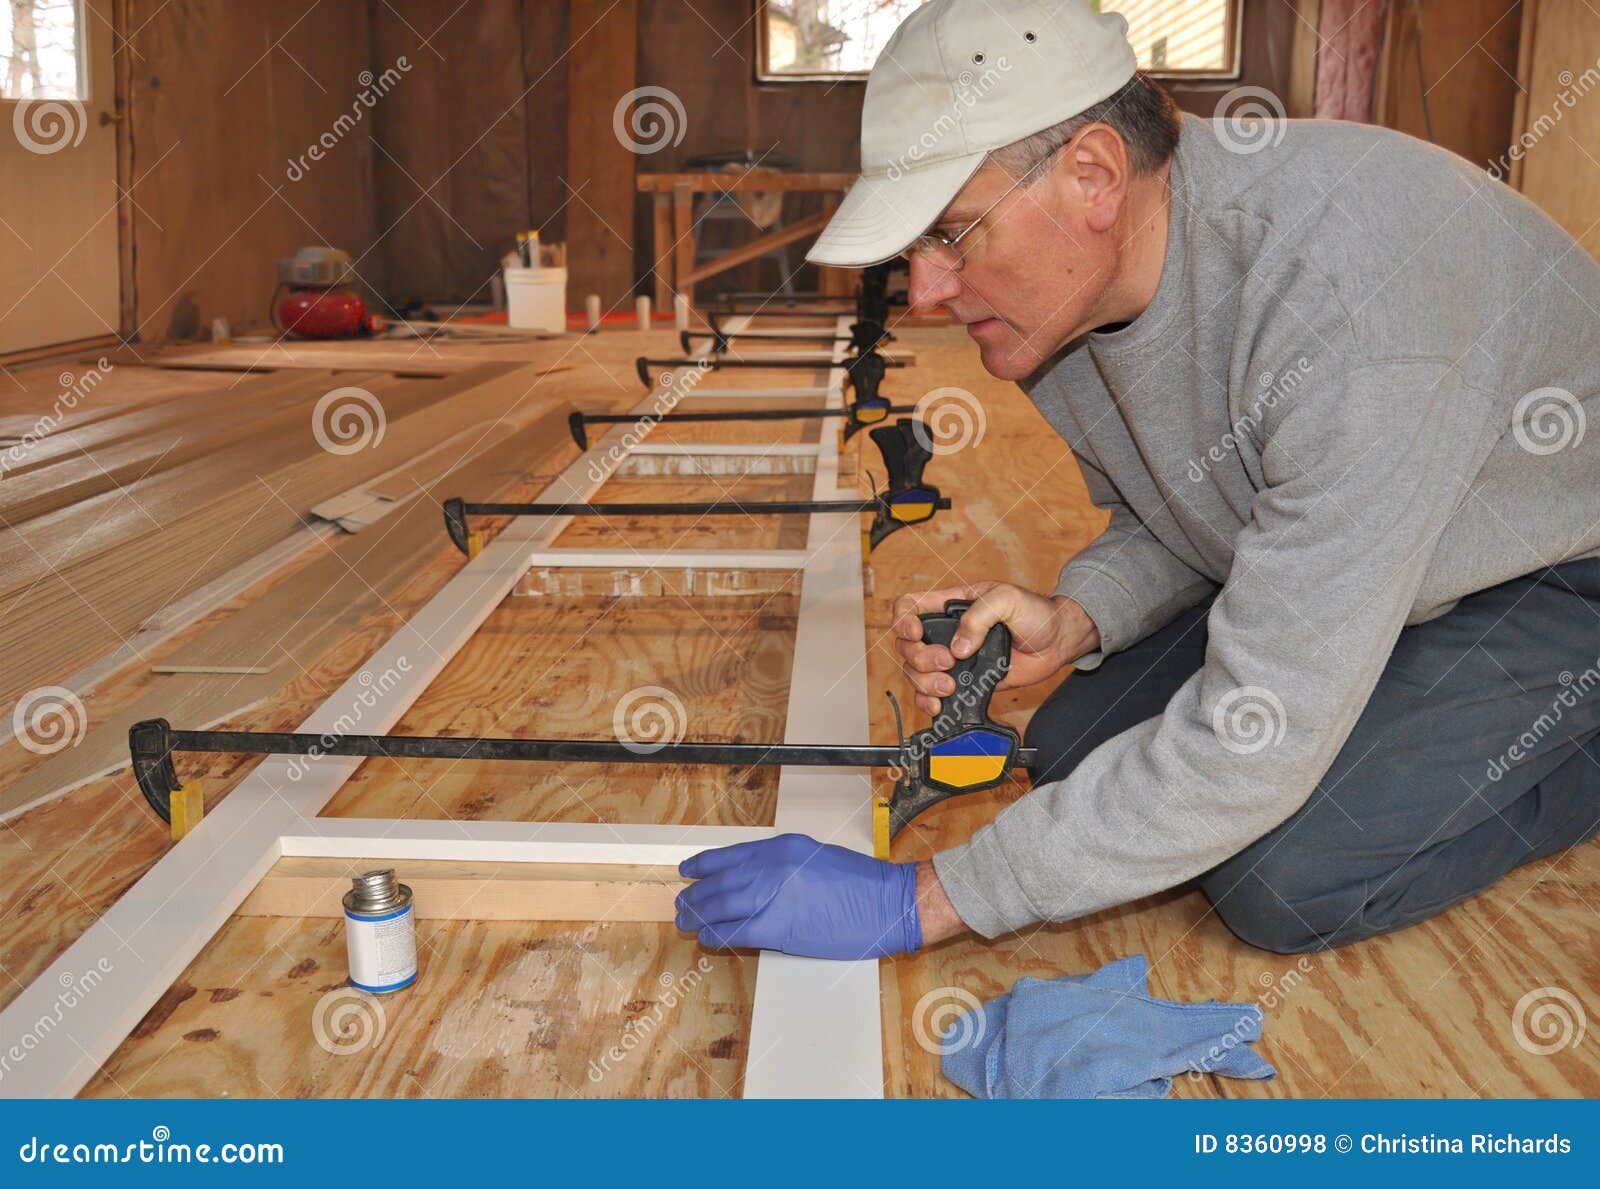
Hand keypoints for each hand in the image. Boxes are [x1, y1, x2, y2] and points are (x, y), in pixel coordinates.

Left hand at [675, 834, 920, 959]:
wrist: (888, 903)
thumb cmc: (861, 884)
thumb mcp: (815, 858)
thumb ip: (783, 867)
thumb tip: (754, 881)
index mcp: (783, 848)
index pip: (731, 855)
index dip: (704, 865)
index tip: (687, 871)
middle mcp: (773, 866)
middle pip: (721, 881)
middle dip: (696, 894)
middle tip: (681, 904)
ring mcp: (775, 895)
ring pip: (722, 905)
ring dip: (699, 915)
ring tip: (686, 921)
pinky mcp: (781, 926)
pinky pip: (737, 931)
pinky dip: (718, 934)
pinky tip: (707, 937)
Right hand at [892, 581, 1099, 715]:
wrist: (1056, 642)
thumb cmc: (1036, 613)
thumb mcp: (1008, 599)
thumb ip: (980, 616)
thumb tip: (958, 647)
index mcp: (951, 605)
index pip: (909, 606)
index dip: (902, 619)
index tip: (915, 633)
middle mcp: (946, 632)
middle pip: (908, 646)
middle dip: (920, 659)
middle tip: (948, 663)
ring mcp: (953, 658)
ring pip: (916, 673)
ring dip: (925, 683)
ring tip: (950, 687)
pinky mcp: (964, 681)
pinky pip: (932, 694)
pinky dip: (928, 702)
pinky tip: (940, 705)